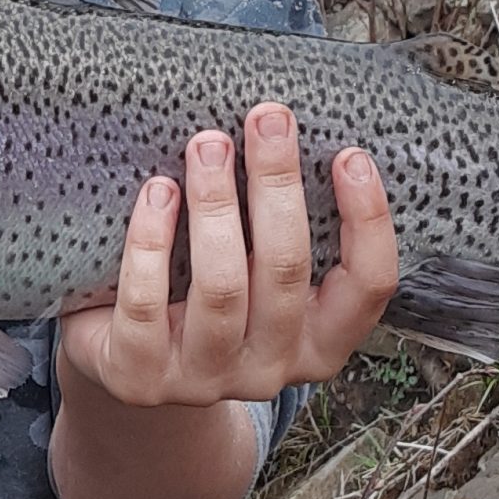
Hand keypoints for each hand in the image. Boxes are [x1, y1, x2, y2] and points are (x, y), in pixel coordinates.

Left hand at [57, 104, 397, 409]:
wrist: (129, 364)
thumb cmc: (205, 297)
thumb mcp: (258, 275)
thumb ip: (281, 228)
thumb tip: (289, 132)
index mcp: (319, 341)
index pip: (369, 286)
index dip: (368, 221)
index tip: (350, 154)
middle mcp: (271, 367)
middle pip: (286, 269)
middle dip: (277, 185)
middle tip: (267, 119)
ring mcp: (206, 378)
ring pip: (221, 286)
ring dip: (215, 204)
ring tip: (207, 145)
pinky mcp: (142, 377)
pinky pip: (147, 303)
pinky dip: (151, 241)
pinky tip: (156, 192)